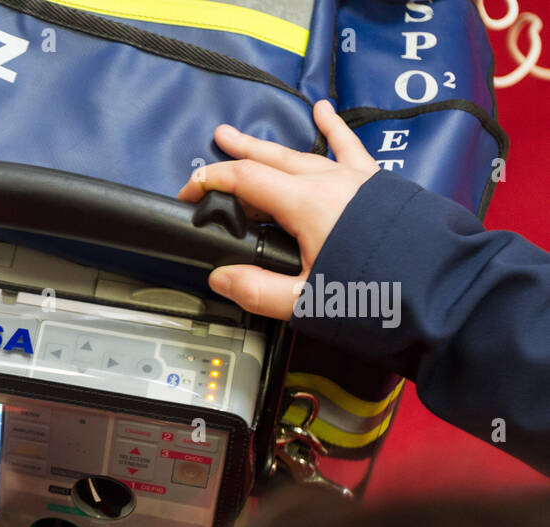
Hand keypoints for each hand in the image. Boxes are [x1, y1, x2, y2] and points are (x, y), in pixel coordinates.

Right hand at [177, 99, 380, 318]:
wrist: (447, 290)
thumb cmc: (381, 298)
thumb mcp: (309, 303)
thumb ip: (259, 290)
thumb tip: (221, 276)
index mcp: (307, 207)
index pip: (245, 182)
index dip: (210, 183)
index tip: (189, 193)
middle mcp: (330, 184)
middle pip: (272, 160)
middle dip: (238, 154)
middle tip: (215, 144)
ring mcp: (357, 181)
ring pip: (304, 154)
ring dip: (271, 146)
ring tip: (247, 135)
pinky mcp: (380, 186)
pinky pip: (351, 148)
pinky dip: (334, 130)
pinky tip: (325, 113)